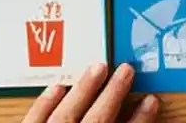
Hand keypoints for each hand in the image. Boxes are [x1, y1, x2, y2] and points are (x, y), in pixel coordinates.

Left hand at [22, 64, 158, 122]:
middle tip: (127, 70)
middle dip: (114, 93)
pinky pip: (34, 119)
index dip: (141, 118)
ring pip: (67, 113)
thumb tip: (134, 116)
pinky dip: (45, 102)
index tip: (151, 101)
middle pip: (98, 118)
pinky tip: (56, 87)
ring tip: (97, 68)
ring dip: (84, 89)